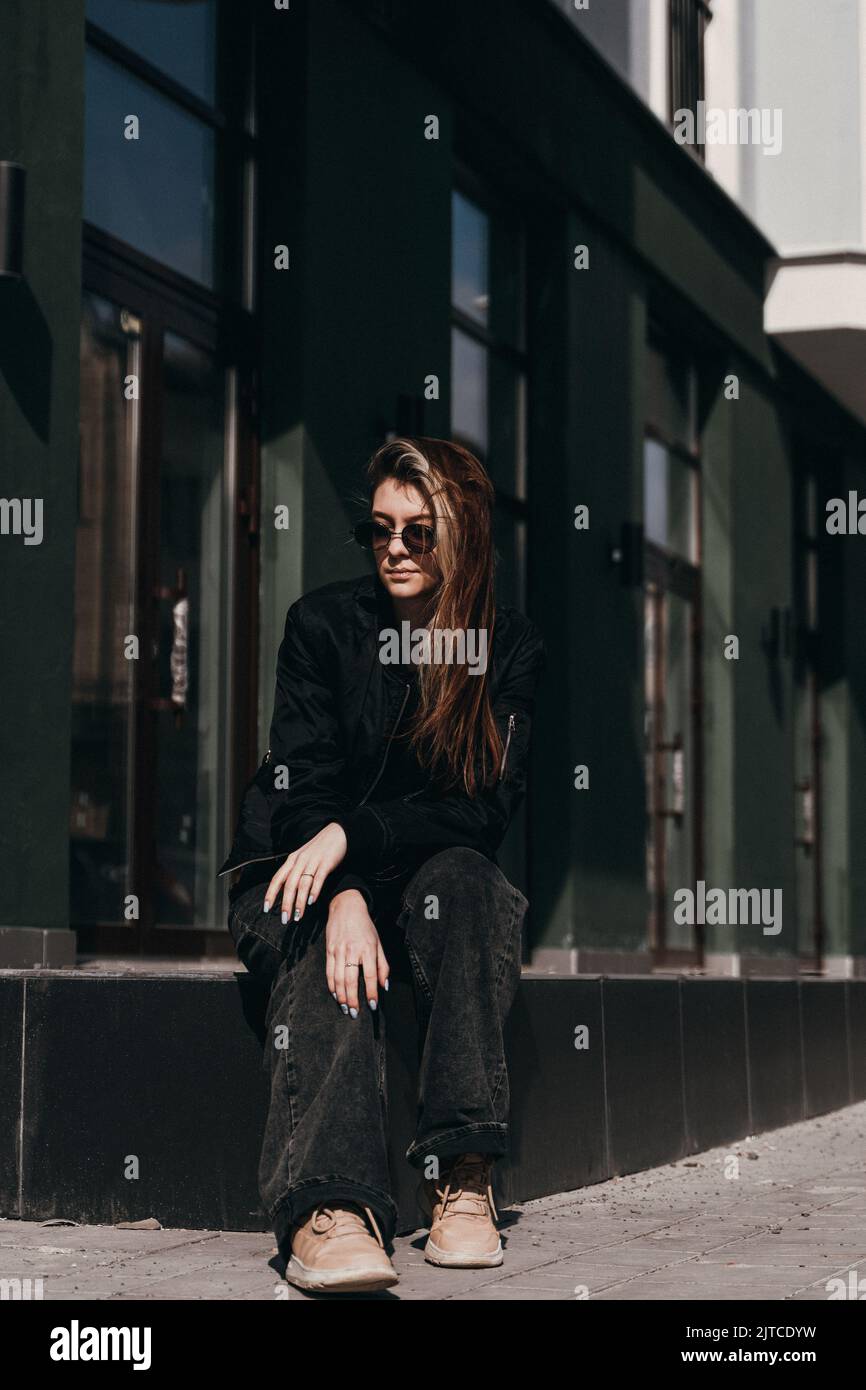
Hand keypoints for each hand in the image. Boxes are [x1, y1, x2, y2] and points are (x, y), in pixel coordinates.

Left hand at [263, 822, 346, 922]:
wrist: (338, 833)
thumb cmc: (319, 848)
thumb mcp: (302, 858)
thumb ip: (293, 872)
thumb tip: (284, 890)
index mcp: (292, 860)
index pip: (277, 879)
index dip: (271, 894)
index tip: (266, 908)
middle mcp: (300, 860)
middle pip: (289, 885)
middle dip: (286, 904)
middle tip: (285, 919)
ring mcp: (313, 861)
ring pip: (303, 884)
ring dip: (299, 902)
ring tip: (298, 916)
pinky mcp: (326, 862)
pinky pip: (318, 878)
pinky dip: (314, 890)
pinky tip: (312, 902)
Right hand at [326, 889, 388, 1015]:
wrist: (346, 906)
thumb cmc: (365, 926)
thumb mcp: (378, 943)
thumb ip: (383, 965)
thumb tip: (384, 986)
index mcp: (368, 949)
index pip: (370, 975)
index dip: (371, 992)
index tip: (372, 1005)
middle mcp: (352, 951)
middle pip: (351, 980)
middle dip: (352, 999)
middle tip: (354, 1013)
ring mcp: (338, 951)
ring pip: (338, 979)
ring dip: (341, 996)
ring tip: (344, 1008)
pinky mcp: (329, 950)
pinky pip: (329, 972)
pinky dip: (331, 986)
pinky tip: (335, 994)